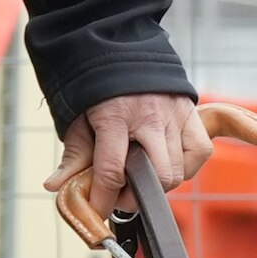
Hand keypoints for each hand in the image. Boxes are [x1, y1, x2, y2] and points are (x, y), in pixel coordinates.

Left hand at [46, 93, 211, 231]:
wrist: (120, 46)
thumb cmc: (96, 86)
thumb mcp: (78, 117)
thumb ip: (74, 155)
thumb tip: (55, 187)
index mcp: (115, 116)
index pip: (112, 171)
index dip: (104, 199)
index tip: (98, 211)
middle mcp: (150, 116)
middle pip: (157, 176)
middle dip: (137, 196)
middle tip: (122, 195)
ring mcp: (175, 113)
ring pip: (180, 169)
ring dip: (160, 184)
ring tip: (142, 177)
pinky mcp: (192, 111)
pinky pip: (201, 151)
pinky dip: (187, 166)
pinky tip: (168, 165)